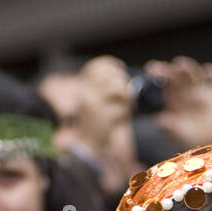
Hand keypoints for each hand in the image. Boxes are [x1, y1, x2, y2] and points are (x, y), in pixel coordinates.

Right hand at [68, 56, 138, 192]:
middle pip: (111, 76)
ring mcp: (96, 105)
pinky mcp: (105, 117)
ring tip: (127, 105)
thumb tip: (123, 76)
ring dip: (127, 96)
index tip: (121, 69)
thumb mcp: (95, 103)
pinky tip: (122, 118)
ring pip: (118, 88)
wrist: (86, 145)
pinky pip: (122, 108)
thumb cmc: (94, 123)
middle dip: (123, 82)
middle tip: (127, 93)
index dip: (111, 64)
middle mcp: (88, 93)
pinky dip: (126, 113)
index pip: (96, 67)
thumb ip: (105, 89)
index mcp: (84, 88)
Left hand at [144, 56, 211, 149]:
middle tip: (172, 67)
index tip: (151, 69)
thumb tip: (159, 121)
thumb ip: (169, 126)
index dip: (157, 71)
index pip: (163, 80)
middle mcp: (184, 89)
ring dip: (188, 67)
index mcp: (172, 96)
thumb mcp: (178, 134)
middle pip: (178, 73)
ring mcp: (198, 89)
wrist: (208, 143)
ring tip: (182, 66)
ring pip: (194, 72)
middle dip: (174, 68)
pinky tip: (210, 72)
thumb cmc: (189, 138)